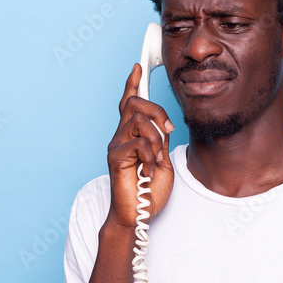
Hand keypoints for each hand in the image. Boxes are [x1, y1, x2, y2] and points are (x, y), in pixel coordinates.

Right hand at [106, 63, 174, 229]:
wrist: (138, 216)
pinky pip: (138, 143)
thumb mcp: (162, 161)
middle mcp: (120, 137)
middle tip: (168, 130)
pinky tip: (148, 172)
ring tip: (156, 160)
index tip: (137, 66)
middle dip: (156, 111)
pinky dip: (149, 157)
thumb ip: (160, 141)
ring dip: (155, 139)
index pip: (129, 103)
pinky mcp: (115, 158)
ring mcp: (116, 146)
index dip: (133, 83)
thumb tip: (162, 126)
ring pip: (138, 120)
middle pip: (135, 103)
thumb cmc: (149, 192)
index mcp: (131, 136)